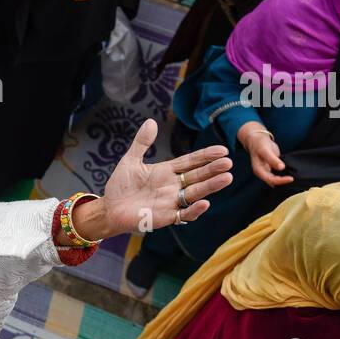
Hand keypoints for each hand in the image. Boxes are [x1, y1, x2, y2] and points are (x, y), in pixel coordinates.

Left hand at [79, 119, 232, 237]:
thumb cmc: (120, 186)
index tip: (222, 150)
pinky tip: (204, 202)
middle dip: (213, 169)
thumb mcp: (130, 161)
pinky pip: (184, 214)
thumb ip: (141, 143)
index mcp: (167, 171)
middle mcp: (174, 186)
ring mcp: (172, 202)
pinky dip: (194, 210)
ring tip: (226, 178)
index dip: (206, 156)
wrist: (110, 209)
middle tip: (229, 162)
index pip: (191, 162)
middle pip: (198, 176)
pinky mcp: (166, 217)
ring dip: (211, 186)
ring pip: (196, 193)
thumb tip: (151, 121)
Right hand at [237, 121, 291, 186]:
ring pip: (276, 180)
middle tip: (294, 178)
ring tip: (294, 178)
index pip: (270, 179)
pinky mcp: (272, 169)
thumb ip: (272, 159)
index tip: (291, 178)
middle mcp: (262, 173)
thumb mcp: (265, 150)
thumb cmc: (260, 144)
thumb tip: (282, 167)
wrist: (258, 140)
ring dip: (283, 180)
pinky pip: (278, 175)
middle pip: (273, 182)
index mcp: (259, 170)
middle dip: (283, 182)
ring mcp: (267, 171)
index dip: (280, 181)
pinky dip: (284, 175)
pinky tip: (291, 174)